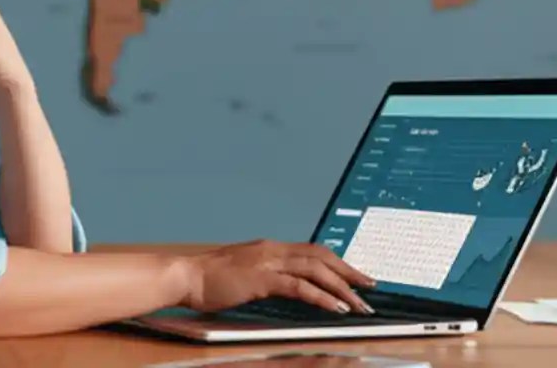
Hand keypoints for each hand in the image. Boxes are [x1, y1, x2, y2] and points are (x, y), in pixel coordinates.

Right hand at [181, 240, 374, 314]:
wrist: (185, 276)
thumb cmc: (208, 279)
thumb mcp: (243, 272)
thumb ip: (266, 274)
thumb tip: (286, 284)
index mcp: (270, 248)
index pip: (313, 250)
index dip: (337, 262)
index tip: (356, 276)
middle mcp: (273, 250)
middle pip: (321, 256)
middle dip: (349, 272)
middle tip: (371, 286)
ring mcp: (267, 262)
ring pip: (316, 270)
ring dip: (342, 287)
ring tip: (359, 303)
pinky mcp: (261, 279)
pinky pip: (299, 287)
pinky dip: (321, 296)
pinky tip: (335, 308)